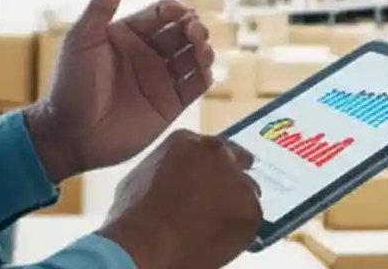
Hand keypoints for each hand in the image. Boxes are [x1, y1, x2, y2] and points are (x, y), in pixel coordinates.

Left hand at [26, 0, 215, 182]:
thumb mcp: (82, 39)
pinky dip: (206, 75)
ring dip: (203, 49)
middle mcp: (148, 54)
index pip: (162, 13)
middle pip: (182, 32)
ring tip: (201, 50)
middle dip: (194, 27)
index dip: (176, 10)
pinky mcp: (171, 104)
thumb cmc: (71, 84)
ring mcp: (161, 79)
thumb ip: (102, 5)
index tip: (183, 14)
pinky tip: (204, 70)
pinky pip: (197, 85)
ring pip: (194, 56)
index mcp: (129, 35)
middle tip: (194, 31)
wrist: (70, 134)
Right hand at [100, 131, 262, 268]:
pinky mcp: (251, 209)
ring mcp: (238, 181)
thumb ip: (166, 170)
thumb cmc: (135, 216)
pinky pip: (251, 218)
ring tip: (215, 225)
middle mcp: (218, 154)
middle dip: (228, 180)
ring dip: (235, 204)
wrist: (149, 245)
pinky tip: (221, 238)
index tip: (203, 182)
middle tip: (215, 202)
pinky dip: (240, 228)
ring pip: (245, 192)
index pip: (208, 149)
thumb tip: (171, 179)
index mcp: (188, 142)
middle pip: (235, 163)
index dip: (207, 168)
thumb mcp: (141, 178)